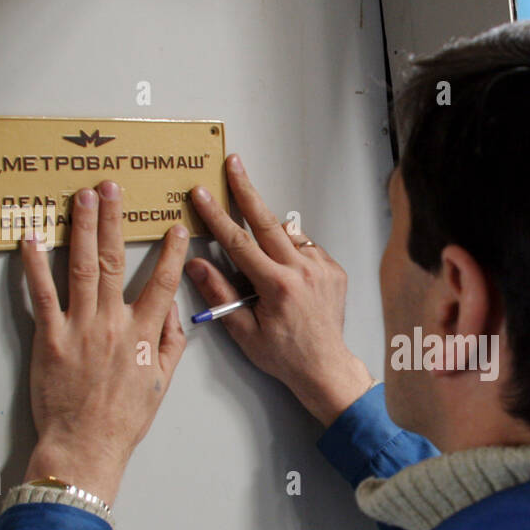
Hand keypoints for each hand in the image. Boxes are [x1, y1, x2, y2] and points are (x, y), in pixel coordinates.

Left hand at [20, 181, 189, 504]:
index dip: (171, 252)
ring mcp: (79, 328)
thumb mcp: (160, 383)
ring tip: (80, 198)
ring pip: (81, 267)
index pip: (163, 283)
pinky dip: (35, 265)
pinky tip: (32, 239)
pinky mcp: (49, 338)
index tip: (174, 227)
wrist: (86, 445)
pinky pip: (41, 294)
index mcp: (143, 335)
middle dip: (113, 220)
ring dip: (81, 228)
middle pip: (115, 261)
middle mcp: (113, 324)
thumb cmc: (123, 420)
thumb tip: (172, 312)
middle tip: (110, 188)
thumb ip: (170, 344)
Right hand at [184, 155, 372, 426]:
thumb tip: (195, 264)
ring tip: (261, 251)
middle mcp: (303, 271)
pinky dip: (292, 250)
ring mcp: (322, 267)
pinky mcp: (334, 269)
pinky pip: (306, 247)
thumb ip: (219, 294)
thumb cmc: (283, 354)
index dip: (217, 216)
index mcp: (278, 286)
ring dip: (270, 230)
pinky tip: (285, 268)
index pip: (239, 242)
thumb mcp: (243, 331)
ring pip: (289, 234)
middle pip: (268, 221)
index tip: (202, 194)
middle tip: (234, 164)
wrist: (325, 365)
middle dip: (246, 190)